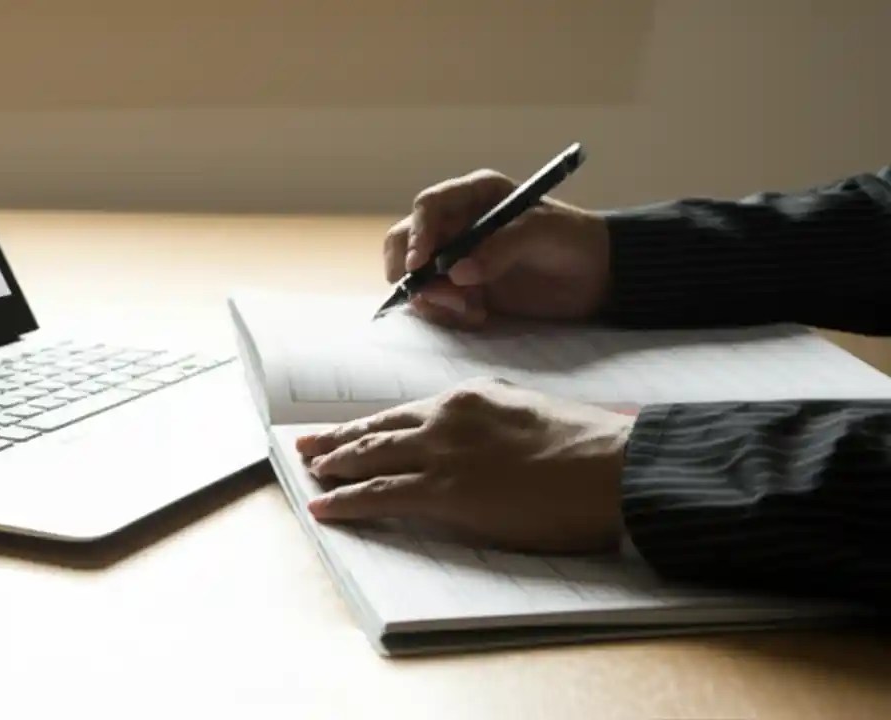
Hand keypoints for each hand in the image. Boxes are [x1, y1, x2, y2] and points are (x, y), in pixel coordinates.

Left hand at [295, 378, 634, 553]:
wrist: (613, 466)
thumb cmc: (592, 446)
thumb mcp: (535, 412)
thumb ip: (499, 421)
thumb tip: (490, 438)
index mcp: (472, 396)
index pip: (408, 411)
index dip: (375, 423)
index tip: (354, 429)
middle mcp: (447, 417)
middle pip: (379, 428)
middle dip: (339, 438)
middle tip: (308, 444)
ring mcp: (441, 452)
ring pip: (371, 456)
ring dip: (334, 465)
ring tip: (309, 470)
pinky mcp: (442, 491)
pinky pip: (379, 494)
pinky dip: (346, 500)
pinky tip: (324, 506)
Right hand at [384, 170, 610, 328]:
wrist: (596, 278)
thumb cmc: (572, 240)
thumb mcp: (541, 233)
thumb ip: (500, 248)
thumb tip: (457, 273)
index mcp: (473, 196)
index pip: (428, 206)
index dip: (417, 233)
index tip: (420, 265)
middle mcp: (456, 225)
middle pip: (405, 241)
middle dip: (412, 271)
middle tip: (434, 295)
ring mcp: (455, 259)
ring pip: (415, 276)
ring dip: (432, 297)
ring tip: (470, 309)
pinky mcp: (461, 290)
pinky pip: (434, 302)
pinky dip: (447, 313)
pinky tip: (479, 315)